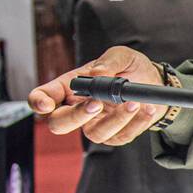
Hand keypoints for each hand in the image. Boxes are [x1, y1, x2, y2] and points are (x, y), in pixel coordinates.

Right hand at [28, 46, 166, 145]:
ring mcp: (95, 124)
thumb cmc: (129, 68)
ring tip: (134, 103)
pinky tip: (146, 109)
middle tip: (96, 103)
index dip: (38, 102)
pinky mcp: (115, 135)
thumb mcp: (121, 56)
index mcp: (69, 87)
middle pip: (59, 124)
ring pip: (94, 134)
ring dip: (116, 120)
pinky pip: (121, 136)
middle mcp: (77, 109)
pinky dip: (136, 123)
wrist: (154, 82)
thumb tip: (98, 74)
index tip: (46, 104)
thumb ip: (109, 62)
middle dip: (75, 117)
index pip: (43, 97)